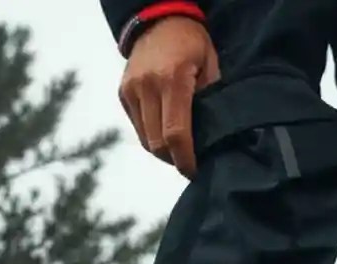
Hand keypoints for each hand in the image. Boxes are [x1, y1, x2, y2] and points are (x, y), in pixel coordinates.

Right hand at [119, 17, 220, 177]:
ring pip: (144, 139)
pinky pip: (137, 126)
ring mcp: (132, 90)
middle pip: (157, 142)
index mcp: (173, 80)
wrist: (158, 21)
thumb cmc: (191, 43)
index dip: (185, 158)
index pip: (175, 133)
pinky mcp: (123, 93)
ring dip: (161, 151)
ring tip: (178, 151)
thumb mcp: (210, 65)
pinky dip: (150, 136)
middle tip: (189, 163)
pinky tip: (164, 134)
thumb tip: (212, 135)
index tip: (193, 170)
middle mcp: (147, 86)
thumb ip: (210, 99)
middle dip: (173, 159)